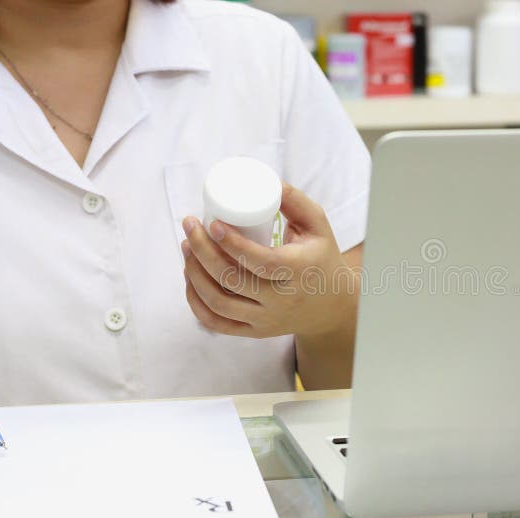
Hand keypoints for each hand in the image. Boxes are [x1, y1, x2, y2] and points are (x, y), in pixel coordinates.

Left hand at [181, 183, 359, 338]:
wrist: (333, 306)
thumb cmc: (321, 258)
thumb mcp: (318, 225)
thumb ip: (295, 201)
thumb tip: (269, 182)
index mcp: (299, 271)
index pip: (260, 261)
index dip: (232, 243)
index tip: (213, 223)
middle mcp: (282, 300)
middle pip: (232, 280)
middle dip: (202, 251)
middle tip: (191, 228)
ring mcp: (267, 319)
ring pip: (219, 303)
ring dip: (194, 275)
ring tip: (187, 248)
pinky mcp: (256, 332)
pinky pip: (217, 324)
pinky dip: (196, 303)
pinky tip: (190, 279)